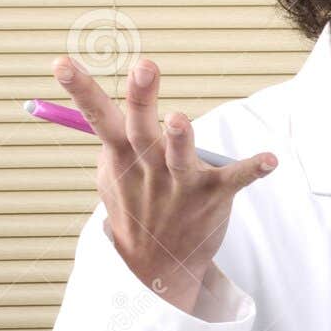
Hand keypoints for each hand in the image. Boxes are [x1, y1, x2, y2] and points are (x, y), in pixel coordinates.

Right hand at [52, 55, 276, 311]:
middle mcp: (149, 166)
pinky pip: (235, 180)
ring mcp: (180, 183)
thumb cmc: (135, 208)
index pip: (97, 116)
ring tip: (178, 120)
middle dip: (141, 98)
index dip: (81, 89)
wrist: (155, 268)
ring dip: (180, 139)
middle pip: (141, 127)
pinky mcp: (212, 196)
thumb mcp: (112, 177)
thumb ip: (111, 141)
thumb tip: (106, 107)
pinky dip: (253, 169)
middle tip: (144, 66)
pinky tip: (271, 160)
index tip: (60, 62)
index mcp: (122, 155)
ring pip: (180, 156)